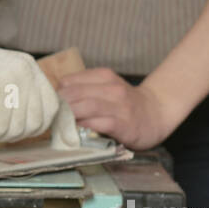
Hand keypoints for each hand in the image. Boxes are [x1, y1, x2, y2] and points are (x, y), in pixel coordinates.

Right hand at [0, 31, 58, 150]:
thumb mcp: (1, 78)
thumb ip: (20, 96)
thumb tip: (41, 128)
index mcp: (29, 67)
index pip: (52, 107)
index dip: (37, 126)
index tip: (20, 133)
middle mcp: (24, 70)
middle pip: (36, 122)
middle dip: (13, 133)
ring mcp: (9, 78)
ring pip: (17, 128)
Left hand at [58, 68, 172, 149]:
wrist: (156, 113)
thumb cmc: (125, 103)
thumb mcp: (106, 87)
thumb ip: (84, 89)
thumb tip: (55, 100)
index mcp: (104, 76)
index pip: (68, 82)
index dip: (56, 96)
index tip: (52, 107)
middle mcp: (112, 88)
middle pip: (74, 94)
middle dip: (59, 107)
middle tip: (52, 119)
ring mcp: (119, 106)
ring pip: (85, 107)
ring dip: (70, 117)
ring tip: (63, 125)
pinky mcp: (124, 125)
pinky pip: (99, 124)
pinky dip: (86, 127)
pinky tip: (79, 132)